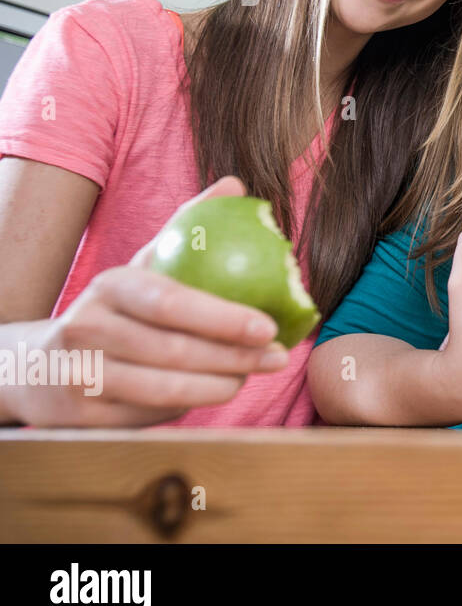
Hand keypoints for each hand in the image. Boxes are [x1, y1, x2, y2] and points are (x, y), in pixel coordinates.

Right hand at [12, 176, 289, 426]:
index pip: (171, 302)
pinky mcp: (82, 419)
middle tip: (278, 358)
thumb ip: (188, 227)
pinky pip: (150, 417)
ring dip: (220, 385)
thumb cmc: (116, 308)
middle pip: (175, 351)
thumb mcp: (143, 265)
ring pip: (165, 391)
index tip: (269, 327)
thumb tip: (234, 185)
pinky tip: (215, 391)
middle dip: (236, 358)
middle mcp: (88, 329)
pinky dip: (190, 407)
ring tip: (253, 374)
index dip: (223, 318)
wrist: (39, 363)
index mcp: (110, 285)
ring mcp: (82, 377)